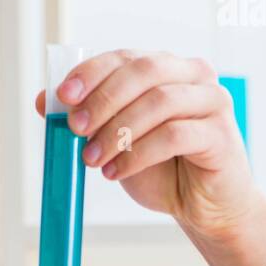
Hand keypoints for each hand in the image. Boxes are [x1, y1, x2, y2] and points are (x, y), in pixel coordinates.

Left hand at [35, 48, 260, 242]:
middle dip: (103, 99)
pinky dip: (137, 155)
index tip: (64, 96)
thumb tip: (44, 101)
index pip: (126, 57)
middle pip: (144, 71)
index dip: (92, 72)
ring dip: (117, 131)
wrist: (204, 208)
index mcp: (167, 68)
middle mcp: (193, 76)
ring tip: (91, 160)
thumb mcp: (116, 144)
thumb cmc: (163, 171)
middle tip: (76, 129)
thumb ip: (88, 121)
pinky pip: (174, 136)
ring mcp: (212, 101)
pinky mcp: (221, 134)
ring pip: (159, 102)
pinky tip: (114, 174)